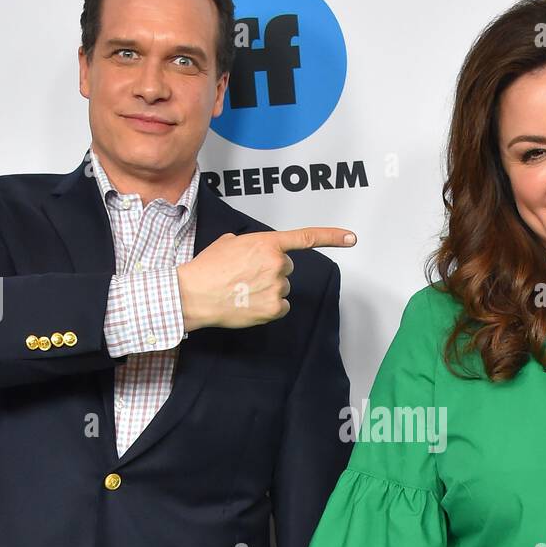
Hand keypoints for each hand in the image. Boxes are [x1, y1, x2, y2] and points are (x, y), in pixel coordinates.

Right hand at [177, 227, 355, 330]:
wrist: (193, 294)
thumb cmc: (207, 268)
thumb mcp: (229, 242)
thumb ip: (251, 243)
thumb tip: (253, 252)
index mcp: (268, 243)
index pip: (306, 238)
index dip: (332, 237)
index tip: (352, 238)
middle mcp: (277, 264)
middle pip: (287, 268)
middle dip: (271, 271)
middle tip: (246, 276)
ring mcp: (277, 287)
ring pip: (282, 289)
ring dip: (268, 290)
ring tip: (242, 290)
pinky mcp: (274, 309)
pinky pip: (280, 308)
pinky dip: (268, 308)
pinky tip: (248, 304)